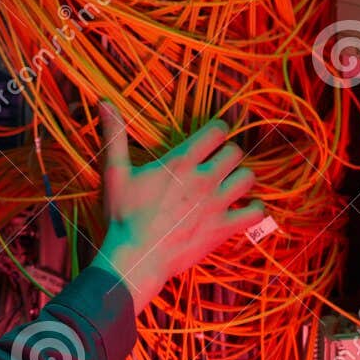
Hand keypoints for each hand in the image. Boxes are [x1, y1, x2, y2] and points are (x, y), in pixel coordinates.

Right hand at [89, 101, 262, 313]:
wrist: (136, 258)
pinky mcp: (223, 229)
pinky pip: (255, 213)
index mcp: (180, 162)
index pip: (216, 131)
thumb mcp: (115, 172)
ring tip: (229, 183)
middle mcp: (203, 179)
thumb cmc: (123, 215)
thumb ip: (114, 135)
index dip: (218, 130)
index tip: (213, 136)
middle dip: (228, 154)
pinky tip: (243, 209)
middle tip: (218, 162)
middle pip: (235, 152)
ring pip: (248, 178)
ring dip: (241, 178)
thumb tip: (104, 101)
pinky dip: (254, 209)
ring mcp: (216, 205)